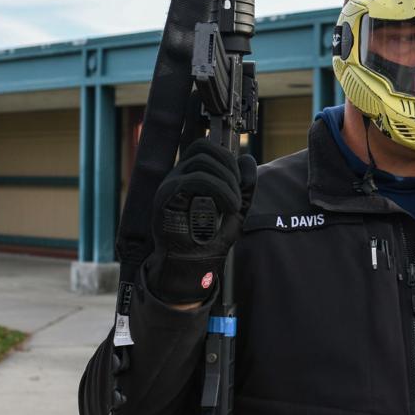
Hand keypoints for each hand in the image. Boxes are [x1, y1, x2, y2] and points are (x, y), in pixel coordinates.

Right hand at [143, 138, 256, 305]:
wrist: (190, 267)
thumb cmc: (209, 242)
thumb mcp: (234, 210)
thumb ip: (244, 186)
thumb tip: (248, 159)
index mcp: (189, 176)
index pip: (204, 147)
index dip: (226, 157)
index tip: (238, 182)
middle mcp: (177, 176)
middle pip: (203, 147)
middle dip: (228, 166)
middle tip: (237, 195)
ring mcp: (170, 185)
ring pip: (201, 161)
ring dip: (227, 181)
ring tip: (234, 205)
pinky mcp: (166, 197)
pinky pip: (195, 179)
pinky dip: (220, 189)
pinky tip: (230, 207)